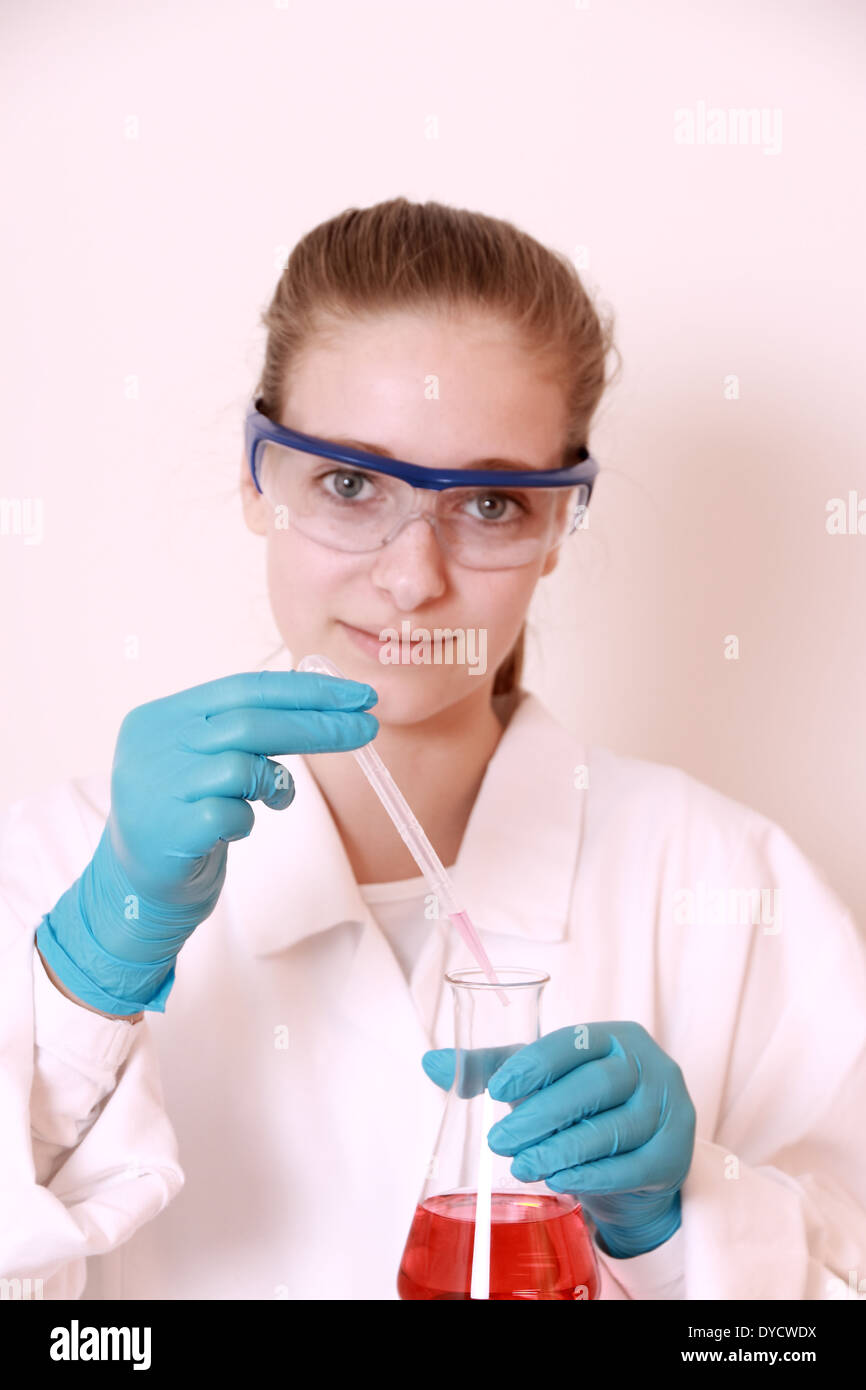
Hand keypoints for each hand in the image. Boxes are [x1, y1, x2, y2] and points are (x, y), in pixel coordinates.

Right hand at [36, 670, 377, 1014]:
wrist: (134, 884)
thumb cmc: (185, 813)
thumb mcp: (206, 759)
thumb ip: (245, 731)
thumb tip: (327, 705)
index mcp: (164, 716)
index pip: (246, 688)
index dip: (307, 690)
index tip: (358, 695)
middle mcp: (155, 743)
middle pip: (251, 722)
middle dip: (317, 724)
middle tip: (367, 728)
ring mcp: (157, 786)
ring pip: (242, 766)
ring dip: (274, 782)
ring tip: (274, 797)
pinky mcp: (168, 831)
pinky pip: (232, 814)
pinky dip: (246, 821)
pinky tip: (232, 829)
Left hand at [422, 1021, 695, 1257]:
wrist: (635, 1158)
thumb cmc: (582, 1105)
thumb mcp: (541, 1079)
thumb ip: (492, 1067)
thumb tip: (431, 1062)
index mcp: (615, 1037)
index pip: (574, 1042)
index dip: (535, 1064)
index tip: (497, 1089)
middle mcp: (650, 1067)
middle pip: (595, 1086)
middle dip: (542, 1114)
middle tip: (499, 1139)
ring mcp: (669, 1110)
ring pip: (614, 1129)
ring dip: (562, 1149)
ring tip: (522, 1166)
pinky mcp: (674, 1156)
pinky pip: (632, 1167)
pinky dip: (592, 1175)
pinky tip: (560, 1181)